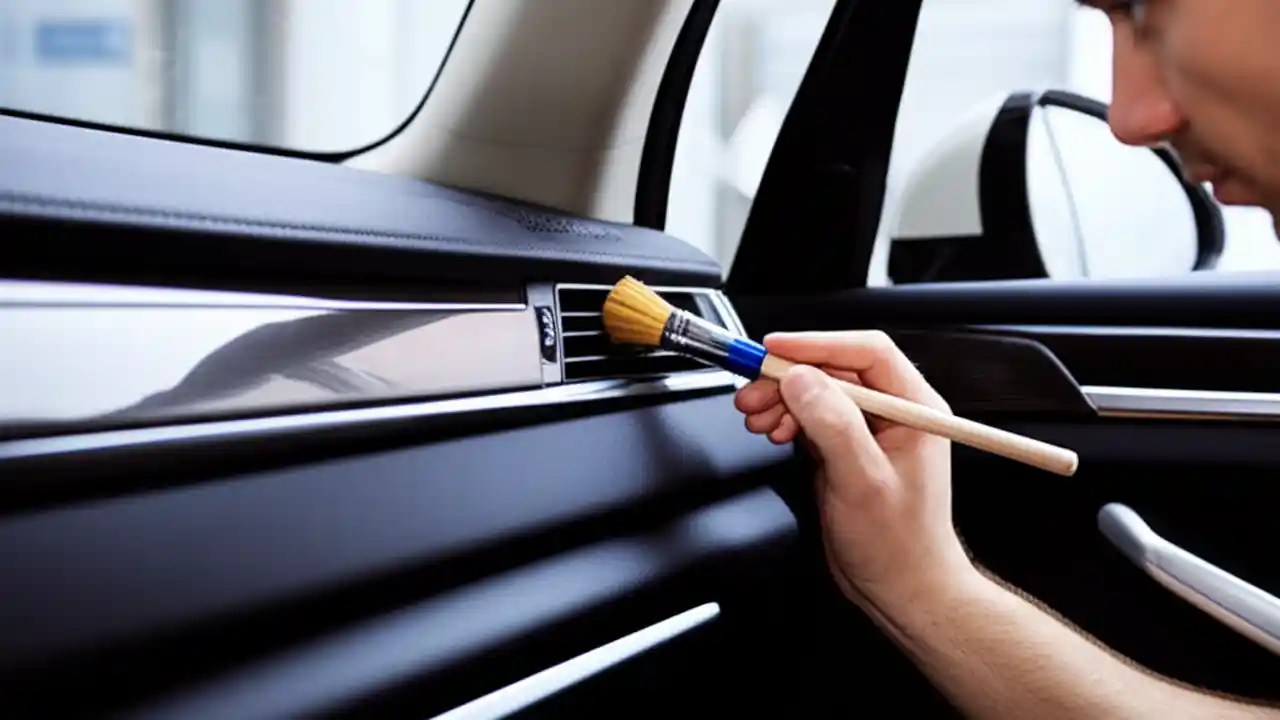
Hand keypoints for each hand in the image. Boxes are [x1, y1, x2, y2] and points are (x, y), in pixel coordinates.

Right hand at [735, 331, 975, 610]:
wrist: (902, 589)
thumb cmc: (899, 545)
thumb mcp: (863, 480)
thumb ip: (833, 424)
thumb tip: (801, 379)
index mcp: (914, 408)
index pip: (865, 351)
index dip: (817, 344)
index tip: (775, 349)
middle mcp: (893, 412)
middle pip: (834, 369)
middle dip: (788, 376)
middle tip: (752, 391)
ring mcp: (867, 430)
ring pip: (817, 392)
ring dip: (781, 399)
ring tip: (755, 415)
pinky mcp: (845, 449)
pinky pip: (811, 417)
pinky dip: (785, 419)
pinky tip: (771, 430)